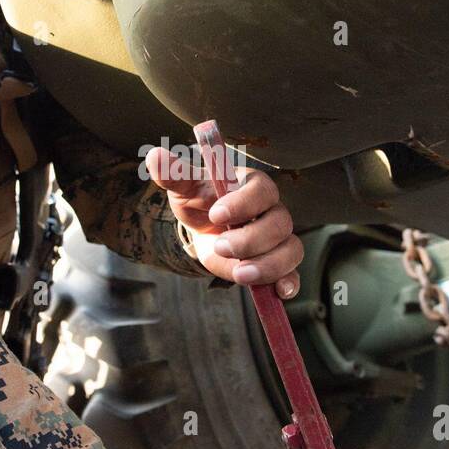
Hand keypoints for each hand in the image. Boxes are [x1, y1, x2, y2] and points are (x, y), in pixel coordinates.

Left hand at [145, 146, 302, 298]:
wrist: (205, 226)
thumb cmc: (199, 201)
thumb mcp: (185, 188)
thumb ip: (174, 174)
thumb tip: (155, 157)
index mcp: (253, 186)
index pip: (261, 190)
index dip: (243, 203)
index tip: (216, 214)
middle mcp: (272, 211)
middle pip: (279, 223)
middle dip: (250, 239)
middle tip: (220, 247)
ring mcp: (278, 239)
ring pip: (290, 250)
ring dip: (268, 265)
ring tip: (240, 274)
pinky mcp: (278, 264)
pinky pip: (293, 273)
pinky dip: (289, 283)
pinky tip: (277, 292)